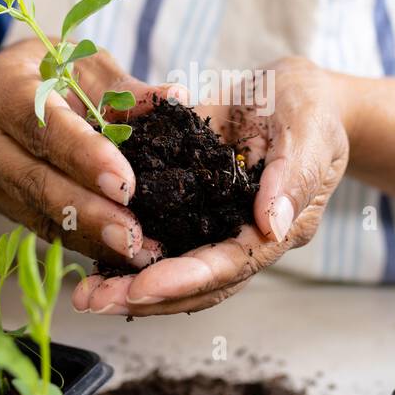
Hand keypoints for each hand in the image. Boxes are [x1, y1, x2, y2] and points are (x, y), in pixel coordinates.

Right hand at [0, 38, 181, 265]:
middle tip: (133, 234)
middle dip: (87, 211)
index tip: (125, 185)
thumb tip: (175, 98)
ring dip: (89, 234)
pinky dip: (80, 240)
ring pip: (36, 211)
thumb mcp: (85, 65)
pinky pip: (38, 225)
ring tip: (136, 250)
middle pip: (34, 180)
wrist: (2, 90)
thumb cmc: (53, 71)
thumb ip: (124, 89)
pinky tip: (116, 252)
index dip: (82, 156)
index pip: (40, 125)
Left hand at [72, 56, 349, 315]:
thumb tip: (271, 223)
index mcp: (277, 229)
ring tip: (83, 294)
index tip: (143, 287)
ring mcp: (212, 224)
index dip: (188, 278)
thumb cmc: (310, 108)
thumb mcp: (311, 129)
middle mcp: (241, 237)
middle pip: (195, 283)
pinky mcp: (187, 204)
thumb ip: (295, 174)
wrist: (291, 92)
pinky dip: (120, 246)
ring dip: (126, 283)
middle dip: (145, 296)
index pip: (232, 265)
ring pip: (171, 267)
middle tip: (93, 301)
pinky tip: (85, 252)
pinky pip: (154, 233)